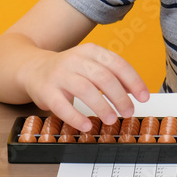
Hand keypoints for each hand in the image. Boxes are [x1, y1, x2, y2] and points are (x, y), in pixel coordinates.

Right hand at [26, 43, 149, 131]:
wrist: (33, 68)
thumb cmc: (69, 70)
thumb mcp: (91, 64)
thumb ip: (113, 74)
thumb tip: (136, 91)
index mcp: (91, 51)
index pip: (117, 64)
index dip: (133, 81)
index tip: (143, 97)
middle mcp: (75, 60)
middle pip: (103, 77)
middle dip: (120, 97)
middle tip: (128, 112)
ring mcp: (60, 75)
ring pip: (84, 89)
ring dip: (101, 106)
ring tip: (111, 119)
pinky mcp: (46, 91)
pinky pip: (62, 105)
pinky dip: (76, 117)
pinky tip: (86, 125)